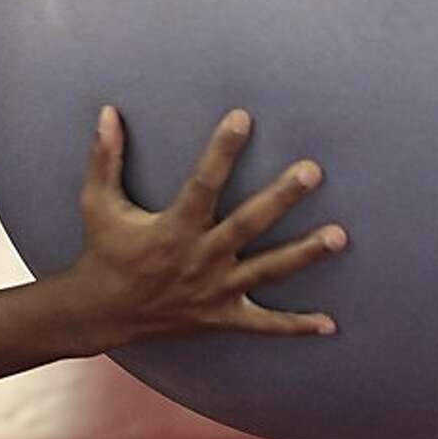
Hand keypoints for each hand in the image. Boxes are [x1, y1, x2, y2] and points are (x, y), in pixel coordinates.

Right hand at [70, 106, 345, 339]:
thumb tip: (108, 112)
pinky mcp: (222, 317)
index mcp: (173, 229)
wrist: (101, 314)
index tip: (243, 117)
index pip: (202, 184)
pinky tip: (330, 324)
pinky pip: (264, 325)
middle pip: (247, 226)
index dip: (222, 151)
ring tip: (340, 236)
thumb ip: (105, 158)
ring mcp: (215, 291)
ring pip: (267, 271)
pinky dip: (296, 326)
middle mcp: (199, 259)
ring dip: (304, 255)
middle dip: (281, 199)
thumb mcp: (97, 203)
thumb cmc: (104, 251)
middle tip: (312, 171)